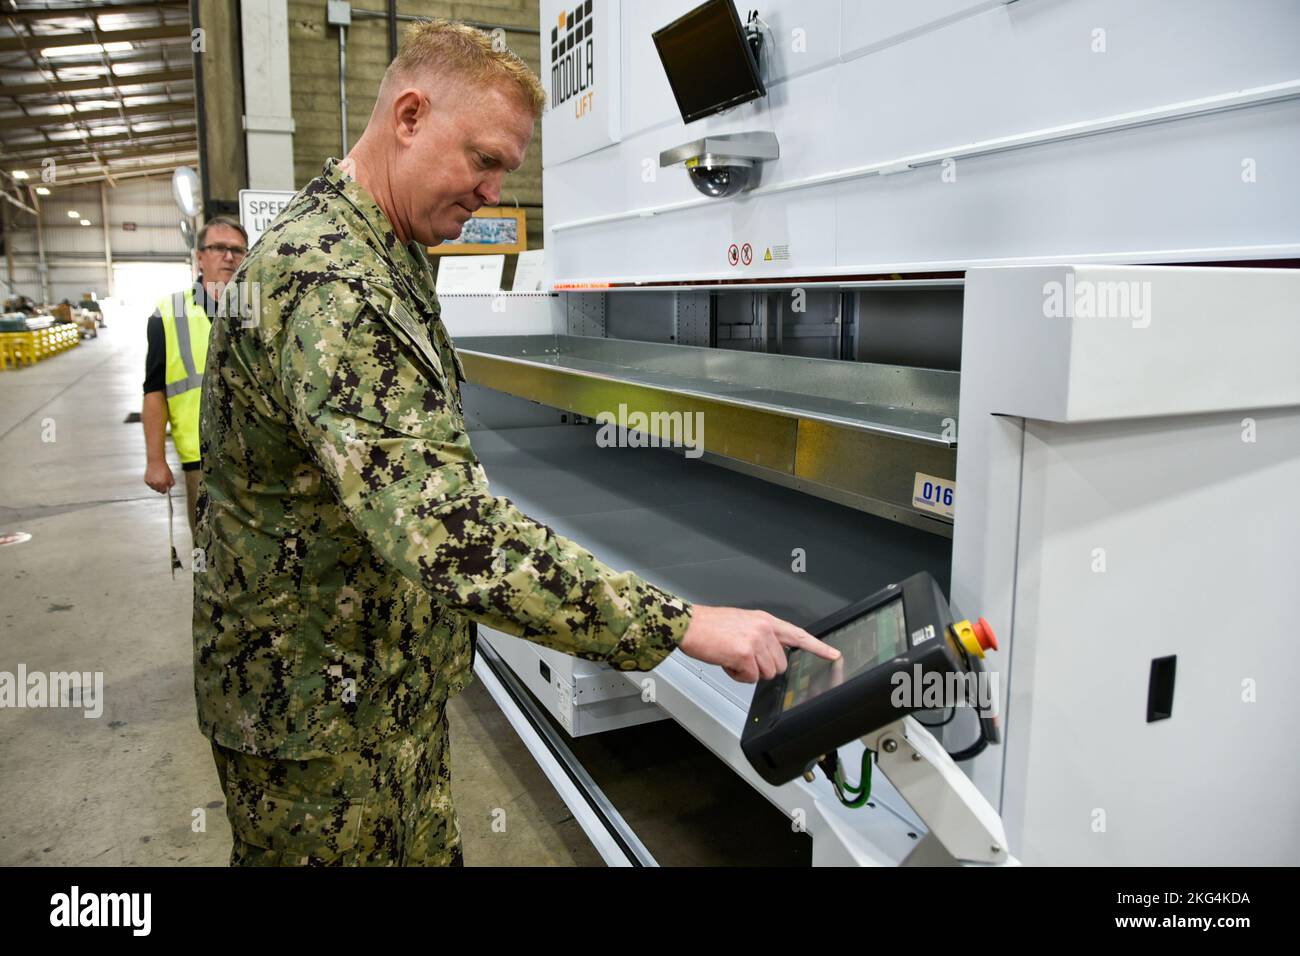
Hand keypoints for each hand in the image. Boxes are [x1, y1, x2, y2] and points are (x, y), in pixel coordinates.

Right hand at [144, 460, 174, 493]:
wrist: (156, 462)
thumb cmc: (163, 467)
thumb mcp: (171, 476)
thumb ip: (171, 483)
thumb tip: (169, 487)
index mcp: (163, 483)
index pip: (164, 492)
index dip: (165, 490)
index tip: (165, 489)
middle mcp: (156, 484)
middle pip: (158, 491)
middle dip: (161, 488)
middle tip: (162, 483)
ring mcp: (150, 482)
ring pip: (153, 488)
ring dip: (156, 485)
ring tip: (157, 479)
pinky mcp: (146, 480)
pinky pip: (149, 484)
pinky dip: (151, 482)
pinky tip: (154, 477)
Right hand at [677, 605, 839, 682]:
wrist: (689, 625)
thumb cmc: (710, 627)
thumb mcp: (742, 624)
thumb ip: (761, 637)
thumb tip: (770, 656)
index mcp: (765, 620)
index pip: (798, 634)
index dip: (817, 647)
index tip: (833, 654)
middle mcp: (764, 628)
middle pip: (780, 664)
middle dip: (762, 667)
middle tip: (741, 657)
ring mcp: (756, 640)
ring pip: (767, 673)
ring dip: (749, 672)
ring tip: (732, 657)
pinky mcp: (746, 653)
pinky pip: (751, 678)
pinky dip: (738, 675)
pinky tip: (727, 661)